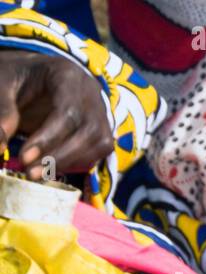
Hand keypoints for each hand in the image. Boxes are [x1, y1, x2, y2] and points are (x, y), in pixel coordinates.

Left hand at [0, 50, 113, 178]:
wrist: (37, 74)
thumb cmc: (19, 77)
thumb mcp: (3, 85)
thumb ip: (4, 111)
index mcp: (68, 76)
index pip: (68, 111)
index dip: (48, 138)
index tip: (24, 157)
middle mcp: (92, 94)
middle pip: (87, 131)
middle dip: (59, 156)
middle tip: (30, 173)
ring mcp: (101, 113)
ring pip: (98, 144)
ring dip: (69, 163)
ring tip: (38, 174)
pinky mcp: (102, 129)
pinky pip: (98, 151)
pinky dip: (77, 163)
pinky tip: (52, 168)